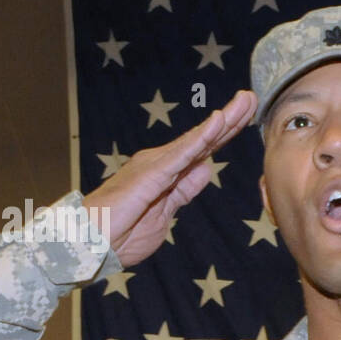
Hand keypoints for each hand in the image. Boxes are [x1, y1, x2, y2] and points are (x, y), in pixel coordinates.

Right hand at [83, 89, 256, 267]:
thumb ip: (185, 189)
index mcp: (168, 173)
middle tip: (251, 98)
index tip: (247, 116)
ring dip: (223, 121)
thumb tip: (206, 168)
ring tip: (244, 102)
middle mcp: (163, 162)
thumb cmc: (121, 231)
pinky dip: (201, 137)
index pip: (203, 151)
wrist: (89, 242)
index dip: (225, 134)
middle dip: (230, 119)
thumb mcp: (165, 211)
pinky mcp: (151, 173)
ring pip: (197, 140)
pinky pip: (182, 153)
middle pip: (204, 139)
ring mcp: (157, 165)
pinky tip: (218, 121)